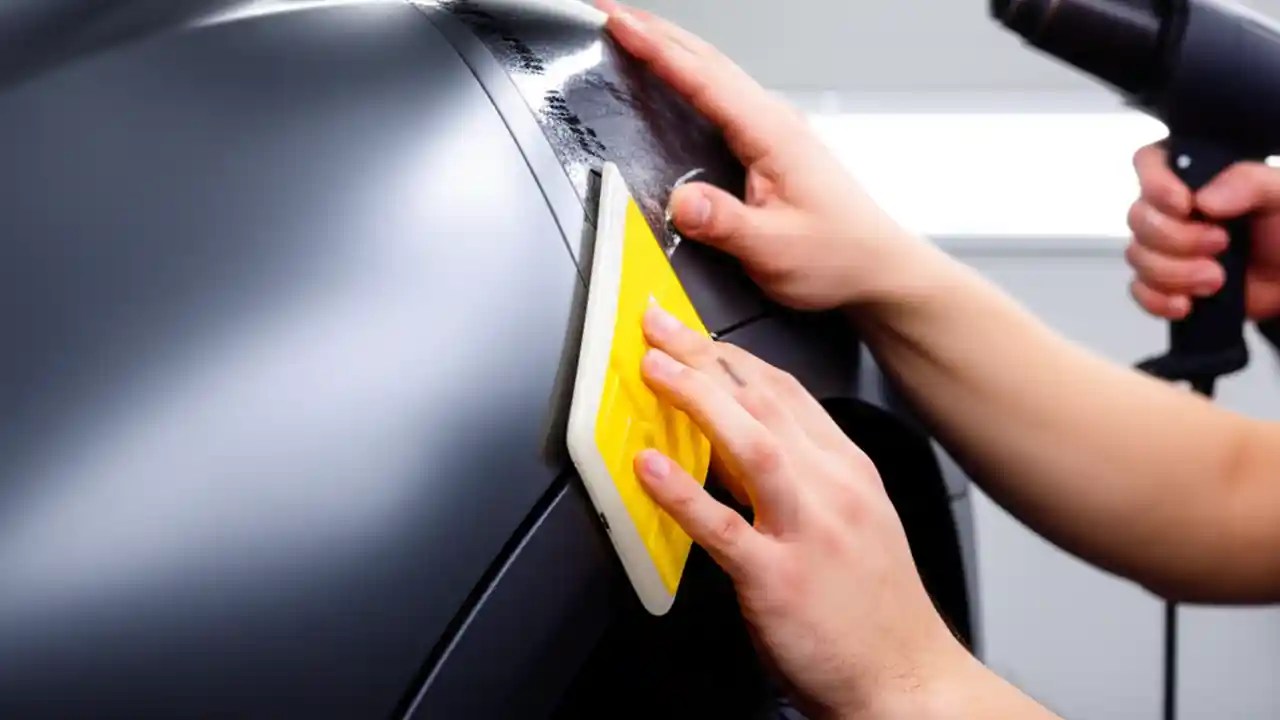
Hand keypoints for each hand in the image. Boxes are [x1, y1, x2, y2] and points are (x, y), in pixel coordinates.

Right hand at [598, 1, 941, 311]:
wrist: (878, 269)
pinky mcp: (772, 144)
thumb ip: (725, 224)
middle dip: (654, 30)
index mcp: (772, 134)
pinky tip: (675, 78)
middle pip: (706, 60)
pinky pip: (722, 95)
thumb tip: (681, 201)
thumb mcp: (775, 248)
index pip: (704, 79)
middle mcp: (775, 121)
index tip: (617, 23)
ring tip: (631, 32)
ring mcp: (775, 129)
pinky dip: (690, 74)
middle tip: (608, 11)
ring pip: (715, 72)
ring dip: (671, 47)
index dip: (656, 49)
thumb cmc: (837, 256)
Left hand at [630, 303, 970, 718]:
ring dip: (697, 399)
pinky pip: (724, 527)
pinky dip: (683, 493)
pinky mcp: (779, 579)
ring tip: (654, 369)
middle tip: (659, 325)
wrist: (909, 680)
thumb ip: (803, 478)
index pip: (785, 392)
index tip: (694, 334)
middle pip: (762, 402)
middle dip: (704, 355)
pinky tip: (650, 468)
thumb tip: (738, 445)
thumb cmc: (876, 607)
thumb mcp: (853, 522)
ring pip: (751, 444)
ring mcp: (807, 531)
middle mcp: (831, 489)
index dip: (731, 355)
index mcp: (846, 472)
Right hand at [1127, 142, 1279, 319]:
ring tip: (1216, 279)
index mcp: (1194, 177)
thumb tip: (1204, 199)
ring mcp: (1163, 247)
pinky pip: (1139, 290)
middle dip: (1176, 239)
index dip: (1155, 184)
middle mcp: (1171, 209)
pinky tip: (1188, 302)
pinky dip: (1158, 299)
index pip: (1150, 162)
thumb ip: (1249, 182)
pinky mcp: (1162, 282)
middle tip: (1221, 244)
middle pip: (1139, 217)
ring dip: (1174, 273)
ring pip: (1137, 255)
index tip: (1184, 205)